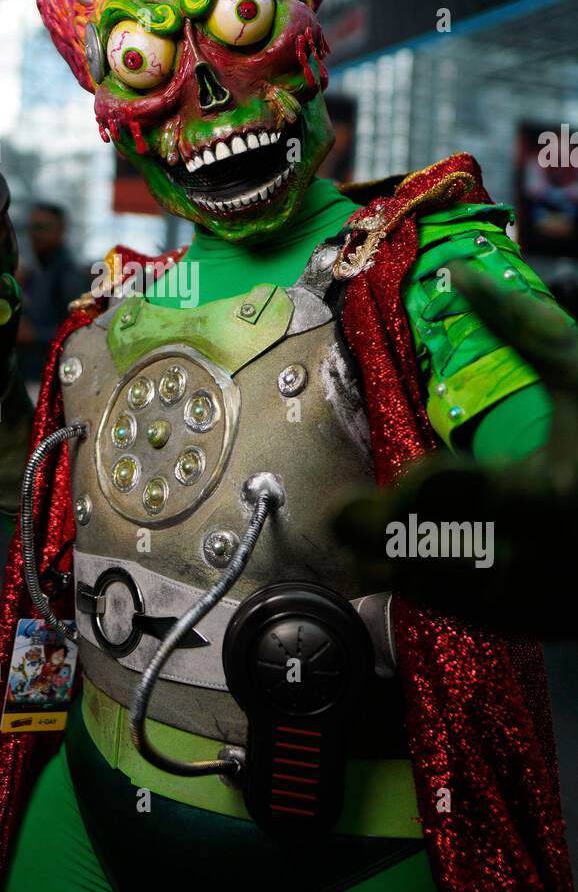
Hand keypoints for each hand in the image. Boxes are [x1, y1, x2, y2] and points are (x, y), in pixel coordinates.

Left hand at [332, 261, 577, 633]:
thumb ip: (524, 325)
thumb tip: (463, 274)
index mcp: (547, 491)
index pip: (452, 495)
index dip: (402, 492)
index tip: (369, 488)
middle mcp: (544, 553)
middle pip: (440, 556)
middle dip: (382, 542)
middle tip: (338, 524)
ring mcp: (550, 593)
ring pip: (457, 596)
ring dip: (404, 575)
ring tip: (360, 557)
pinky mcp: (554, 617)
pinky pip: (487, 618)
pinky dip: (446, 597)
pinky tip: (414, 576)